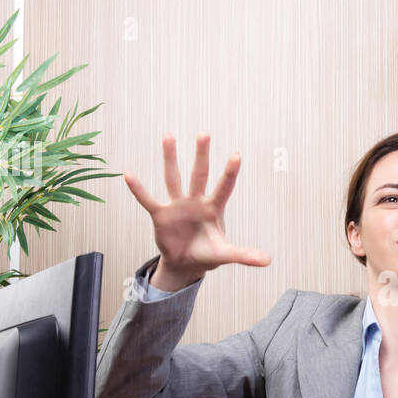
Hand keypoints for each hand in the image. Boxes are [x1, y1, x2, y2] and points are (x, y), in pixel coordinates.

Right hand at [123, 133, 271, 286]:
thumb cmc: (208, 254)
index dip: (230, 173)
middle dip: (202, 155)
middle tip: (205, 133)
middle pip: (200, 174)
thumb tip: (268, 261)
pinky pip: (147, 200)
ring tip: (169, 136)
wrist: (186, 263)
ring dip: (171, 159)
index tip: (236, 155)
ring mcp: (178, 205)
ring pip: (174, 178)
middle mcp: (196, 202)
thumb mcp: (225, 255)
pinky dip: (138, 189)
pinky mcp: (161, 214)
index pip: (224, 188)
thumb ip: (244, 255)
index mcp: (214, 209)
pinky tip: (128, 174)